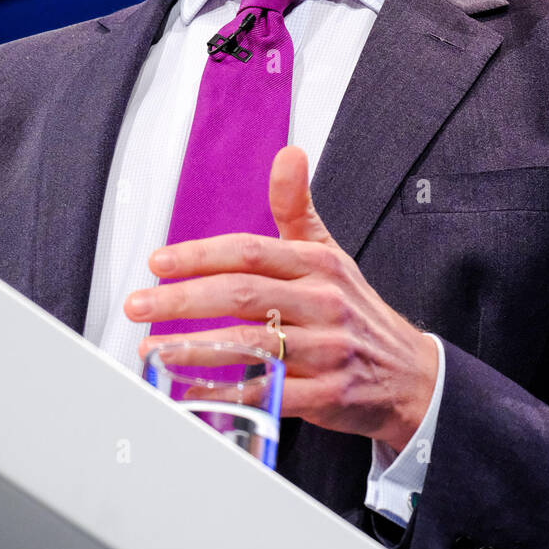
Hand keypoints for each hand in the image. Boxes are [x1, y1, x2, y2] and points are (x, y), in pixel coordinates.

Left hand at [126, 146, 438, 451]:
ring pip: (251, 344)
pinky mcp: (326, 395)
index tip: (159, 262)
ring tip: (153, 349)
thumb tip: (288, 154)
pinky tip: (191, 391)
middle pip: (243, 295)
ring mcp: (327, 350)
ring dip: (195, 348)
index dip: (201, 255)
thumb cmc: (355, 311)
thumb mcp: (330, 252)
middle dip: (184, 299)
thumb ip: (298, 207)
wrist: (409, 375)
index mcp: (320, 264)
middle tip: (139, 305)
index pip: (251, 252)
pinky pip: (268, 393)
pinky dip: (226, 393)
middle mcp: (324, 303)